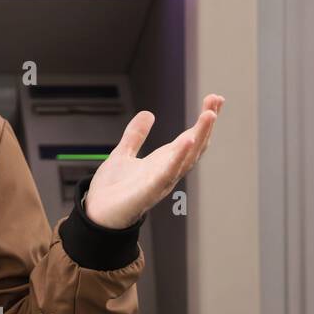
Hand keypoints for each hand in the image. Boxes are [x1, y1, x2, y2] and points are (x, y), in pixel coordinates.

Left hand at [83, 94, 224, 229]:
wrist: (96, 214)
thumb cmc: (113, 189)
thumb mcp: (123, 154)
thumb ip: (135, 135)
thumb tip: (148, 113)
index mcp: (164, 161)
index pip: (190, 138)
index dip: (203, 120)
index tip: (215, 98)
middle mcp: (168, 171)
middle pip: (195, 145)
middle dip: (207, 124)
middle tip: (217, 101)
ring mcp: (161, 182)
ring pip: (187, 158)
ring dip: (200, 136)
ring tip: (209, 115)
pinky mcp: (148, 192)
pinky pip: (167, 174)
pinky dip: (178, 158)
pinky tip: (187, 141)